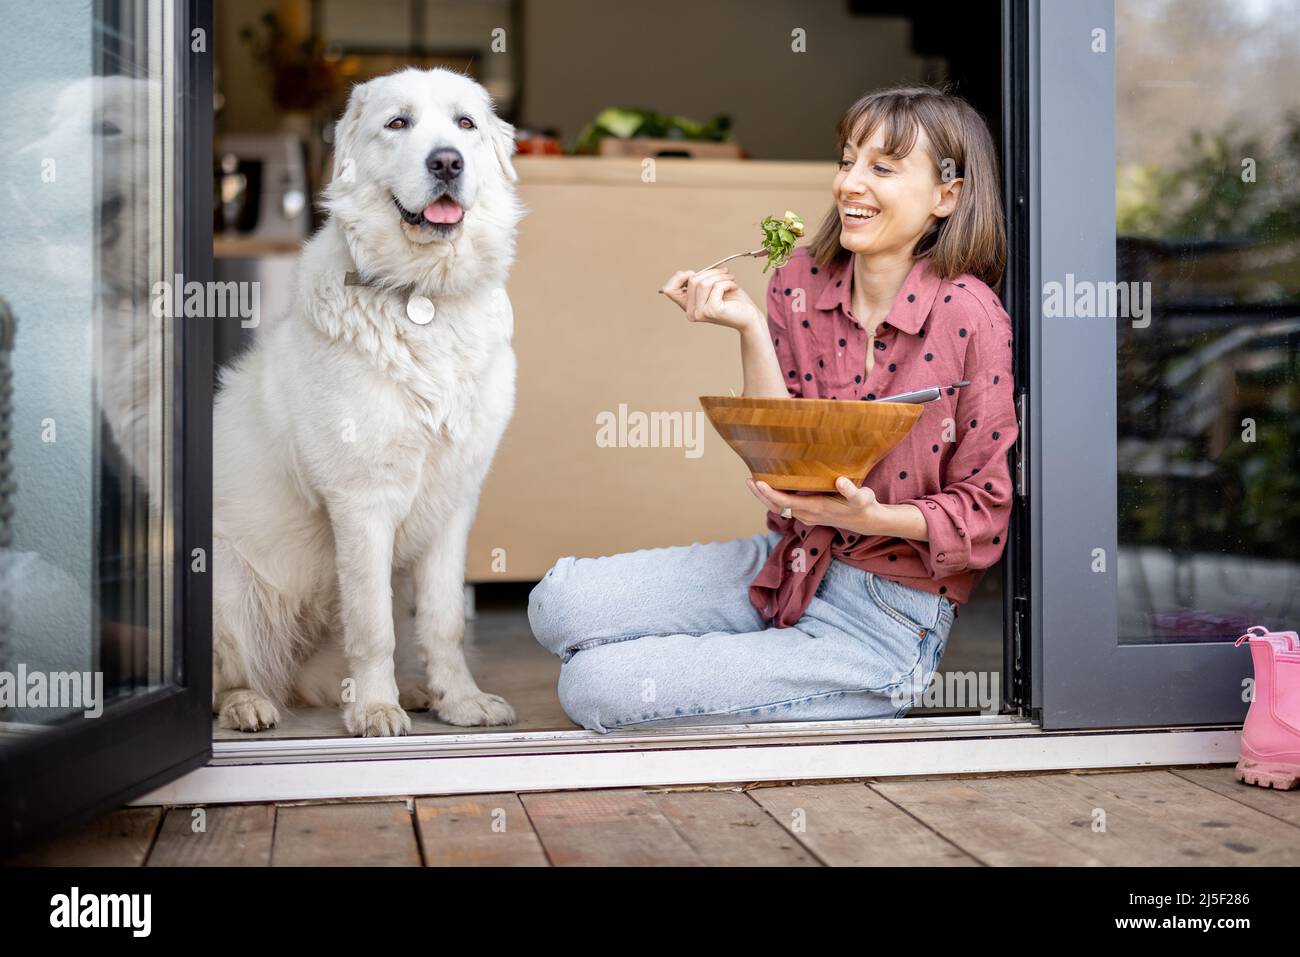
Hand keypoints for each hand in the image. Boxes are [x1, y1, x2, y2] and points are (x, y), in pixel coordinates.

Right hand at [659, 266, 762, 331]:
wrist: (750, 317)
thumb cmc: (733, 301)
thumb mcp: (712, 288)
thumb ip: (699, 282)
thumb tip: (688, 272)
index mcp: (688, 307)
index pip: (669, 289)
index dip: (678, 277)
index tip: (694, 273)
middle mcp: (691, 313)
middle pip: (692, 280)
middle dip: (711, 272)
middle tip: (725, 273)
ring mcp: (700, 313)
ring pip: (703, 283)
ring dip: (720, 276)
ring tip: (730, 279)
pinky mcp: (712, 311)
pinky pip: (716, 287)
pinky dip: (727, 282)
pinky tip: (734, 286)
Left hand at [746, 476, 882, 535]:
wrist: (867, 521)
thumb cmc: (864, 506)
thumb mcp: (862, 497)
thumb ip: (851, 491)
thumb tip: (841, 481)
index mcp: (815, 508)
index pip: (786, 501)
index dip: (770, 493)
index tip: (758, 483)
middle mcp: (807, 514)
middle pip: (777, 507)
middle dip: (761, 495)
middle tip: (748, 481)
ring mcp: (807, 516)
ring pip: (780, 508)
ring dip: (766, 498)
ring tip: (754, 483)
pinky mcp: (809, 514)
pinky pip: (787, 508)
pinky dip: (776, 499)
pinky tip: (772, 489)